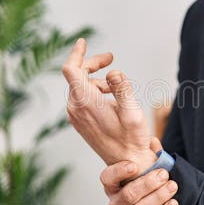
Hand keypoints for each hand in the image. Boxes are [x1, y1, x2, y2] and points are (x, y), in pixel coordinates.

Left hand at [62, 38, 155, 168]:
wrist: (127, 163)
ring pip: (79, 86)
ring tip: (115, 82)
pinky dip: (94, 90)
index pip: (71, 70)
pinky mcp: (80, 121)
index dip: (76, 53)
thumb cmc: (132, 139)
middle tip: (111, 58)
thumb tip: (113, 72)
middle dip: (93, 63)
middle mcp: (76, 108)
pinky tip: (110, 95)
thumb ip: (122, 89)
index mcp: (86, 103)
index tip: (83, 41)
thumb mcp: (132, 112)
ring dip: (96, 78)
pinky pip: (81, 97)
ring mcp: (76, 116)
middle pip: (76, 75)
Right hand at [100, 138, 178, 204]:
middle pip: (128, 194)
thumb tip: (153, 142)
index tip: (134, 165)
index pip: (107, 178)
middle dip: (148, 183)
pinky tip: (174, 203)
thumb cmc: (151, 184)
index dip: (118, 172)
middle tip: (164, 174)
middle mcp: (116, 204)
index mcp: (113, 186)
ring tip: (172, 186)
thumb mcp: (149, 167)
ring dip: (159, 196)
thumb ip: (150, 154)